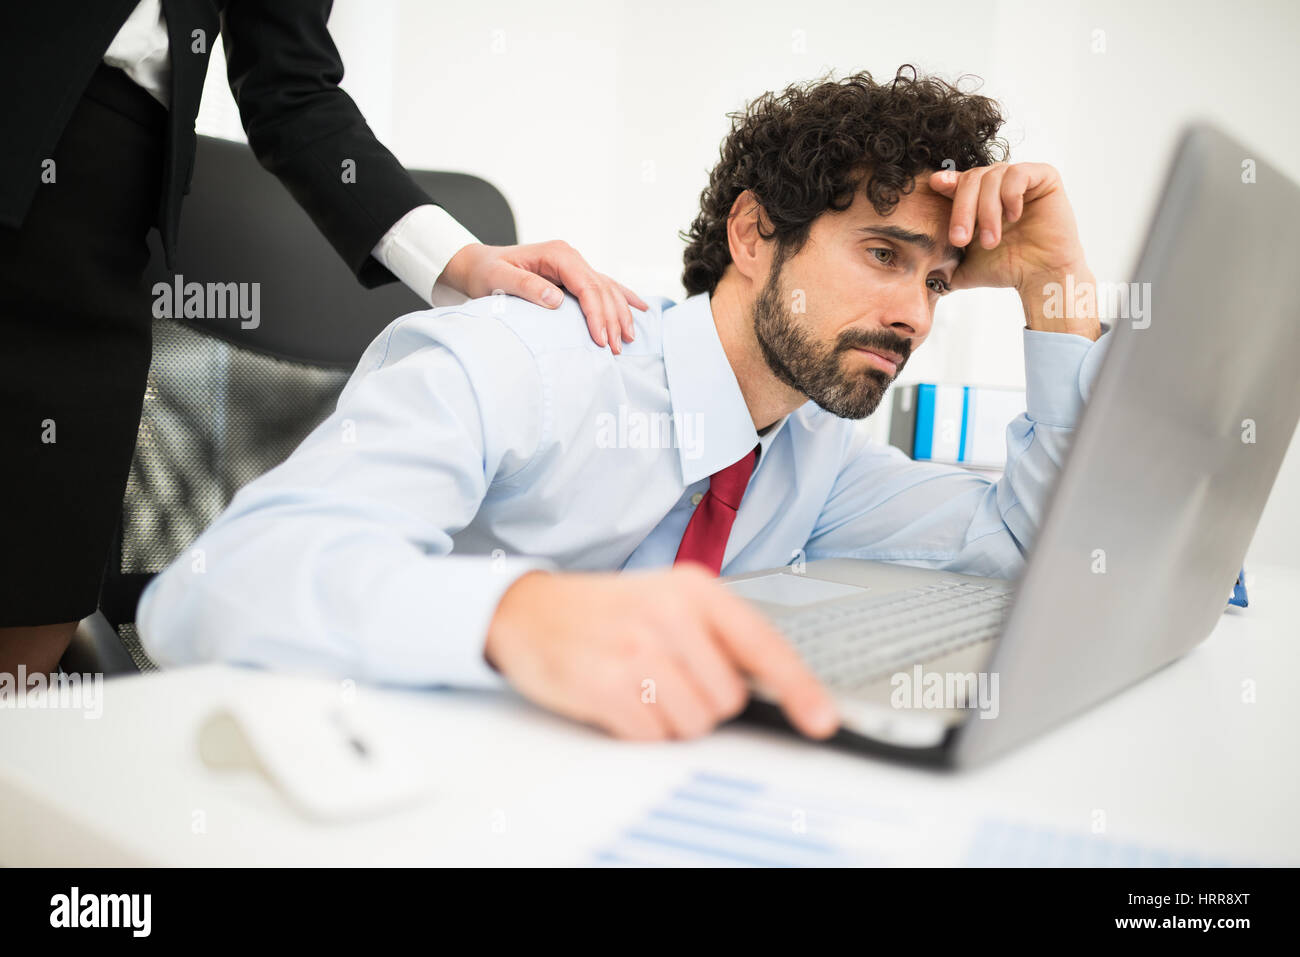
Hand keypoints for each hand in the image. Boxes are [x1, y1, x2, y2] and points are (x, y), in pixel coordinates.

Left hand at [438, 240, 647, 353]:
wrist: (478, 264)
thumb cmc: (485, 272)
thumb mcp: (498, 278)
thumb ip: (525, 286)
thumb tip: (556, 300)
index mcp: (558, 255)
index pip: (587, 286)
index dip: (596, 313)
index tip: (600, 339)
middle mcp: (570, 257)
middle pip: (601, 290)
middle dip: (612, 320)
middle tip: (615, 349)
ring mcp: (575, 266)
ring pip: (608, 289)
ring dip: (620, 314)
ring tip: (627, 339)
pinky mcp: (575, 276)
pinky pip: (605, 287)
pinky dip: (623, 298)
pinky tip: (641, 308)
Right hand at [484, 564, 839, 740]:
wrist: (528, 610)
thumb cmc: (607, 611)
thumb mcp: (667, 601)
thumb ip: (718, 636)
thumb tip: (769, 689)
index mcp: (694, 589)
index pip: (762, 645)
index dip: (799, 688)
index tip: (822, 719)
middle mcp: (668, 615)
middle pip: (728, 700)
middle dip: (703, 702)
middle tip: (667, 676)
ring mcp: (636, 650)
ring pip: (692, 724)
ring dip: (670, 719)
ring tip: (639, 684)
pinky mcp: (605, 685)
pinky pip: (651, 736)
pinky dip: (637, 728)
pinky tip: (616, 696)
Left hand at [928, 162, 1087, 292]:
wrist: (1040, 277)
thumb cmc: (1006, 269)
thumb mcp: (964, 265)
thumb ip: (941, 261)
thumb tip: (913, 271)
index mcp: (978, 198)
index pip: (957, 180)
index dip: (946, 181)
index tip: (936, 186)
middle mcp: (998, 184)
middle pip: (971, 178)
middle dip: (962, 209)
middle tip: (960, 240)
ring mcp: (1021, 178)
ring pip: (992, 176)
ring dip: (987, 211)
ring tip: (991, 240)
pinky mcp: (1044, 177)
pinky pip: (1019, 173)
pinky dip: (1011, 195)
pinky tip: (1013, 217)